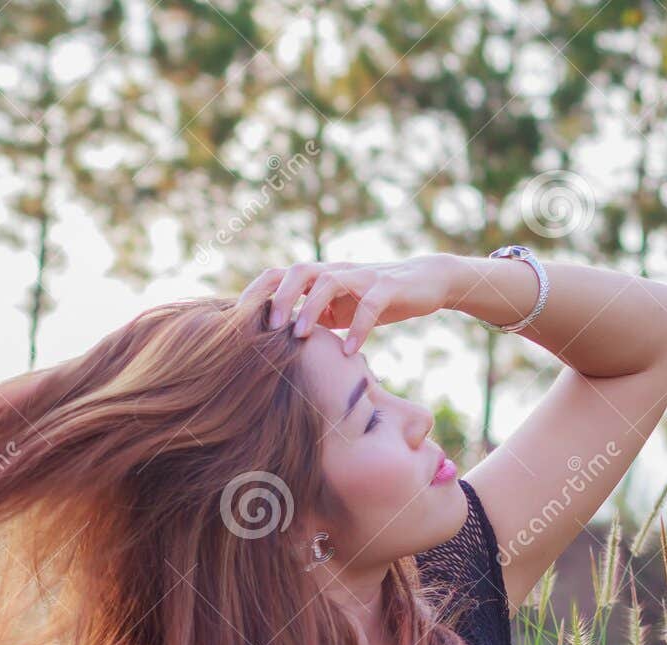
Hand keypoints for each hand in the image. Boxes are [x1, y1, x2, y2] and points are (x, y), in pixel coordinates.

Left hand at [239, 256, 457, 353]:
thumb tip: (277, 347)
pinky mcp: (389, 287)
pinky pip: (370, 304)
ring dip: (311, 308)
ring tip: (301, 336)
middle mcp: (336, 272)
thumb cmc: (373, 300)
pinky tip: (349, 352)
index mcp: (319, 279)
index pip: (280, 275)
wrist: (426, 283)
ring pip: (330, 282)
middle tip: (269, 328)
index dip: (258, 292)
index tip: (239, 320)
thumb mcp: (337, 312)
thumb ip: (311, 320)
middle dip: (280, 297)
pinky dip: (359, 328)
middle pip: (300, 271)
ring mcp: (363, 277)